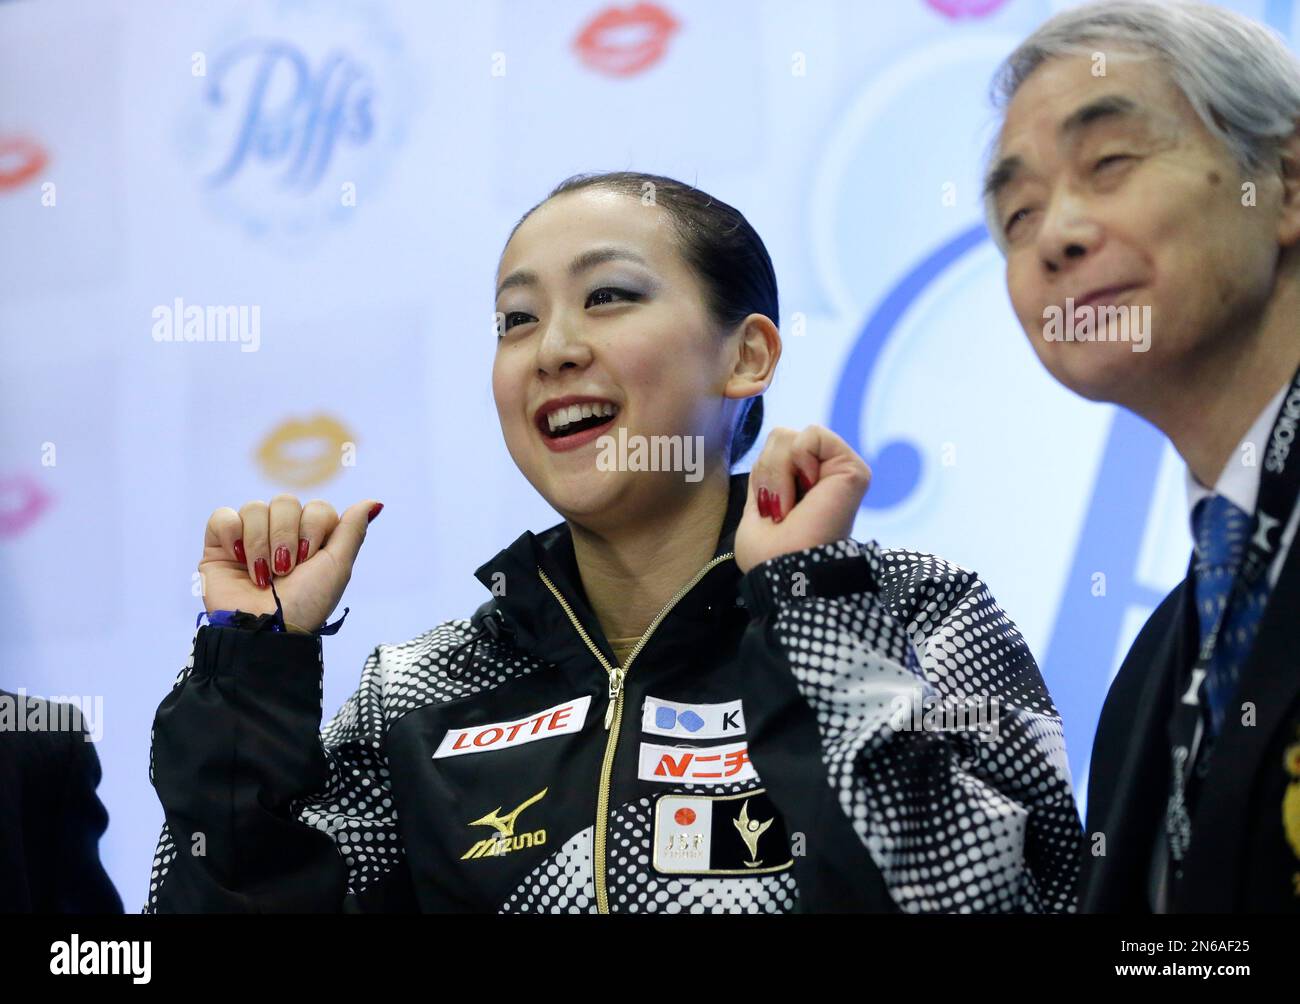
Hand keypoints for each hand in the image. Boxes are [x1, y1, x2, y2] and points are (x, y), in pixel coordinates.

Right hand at [198, 494, 383, 629]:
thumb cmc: (306, 604)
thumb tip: (375, 502)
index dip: (313, 528)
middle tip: (284, 569)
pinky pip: (223, 517)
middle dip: (286, 537)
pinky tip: (237, 557)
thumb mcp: (337, 567)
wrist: (264, 629)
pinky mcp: (219, 545)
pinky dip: (232, 535)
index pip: (316, 506)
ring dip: (260, 543)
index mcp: (311, 538)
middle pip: (285, 502)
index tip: (308, 559)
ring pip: (255, 508)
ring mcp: (249, 538)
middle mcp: (281, 534)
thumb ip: (352, 531)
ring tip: (261, 575)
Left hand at [734, 425, 870, 574]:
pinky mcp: (852, 468)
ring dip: (778, 472)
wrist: (787, 572)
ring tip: (791, 506)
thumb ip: (766, 473)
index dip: (761, 475)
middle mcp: (821, 477)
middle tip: (779, 509)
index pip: (770, 452)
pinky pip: (811, 435)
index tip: (769, 511)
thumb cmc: (769, 554)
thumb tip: (779, 441)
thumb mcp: (756, 506)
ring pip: (789, 437)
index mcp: (800, 488)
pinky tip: (810, 489)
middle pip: (779, 438)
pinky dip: (798, 460)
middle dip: (767, 471)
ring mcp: (837, 471)